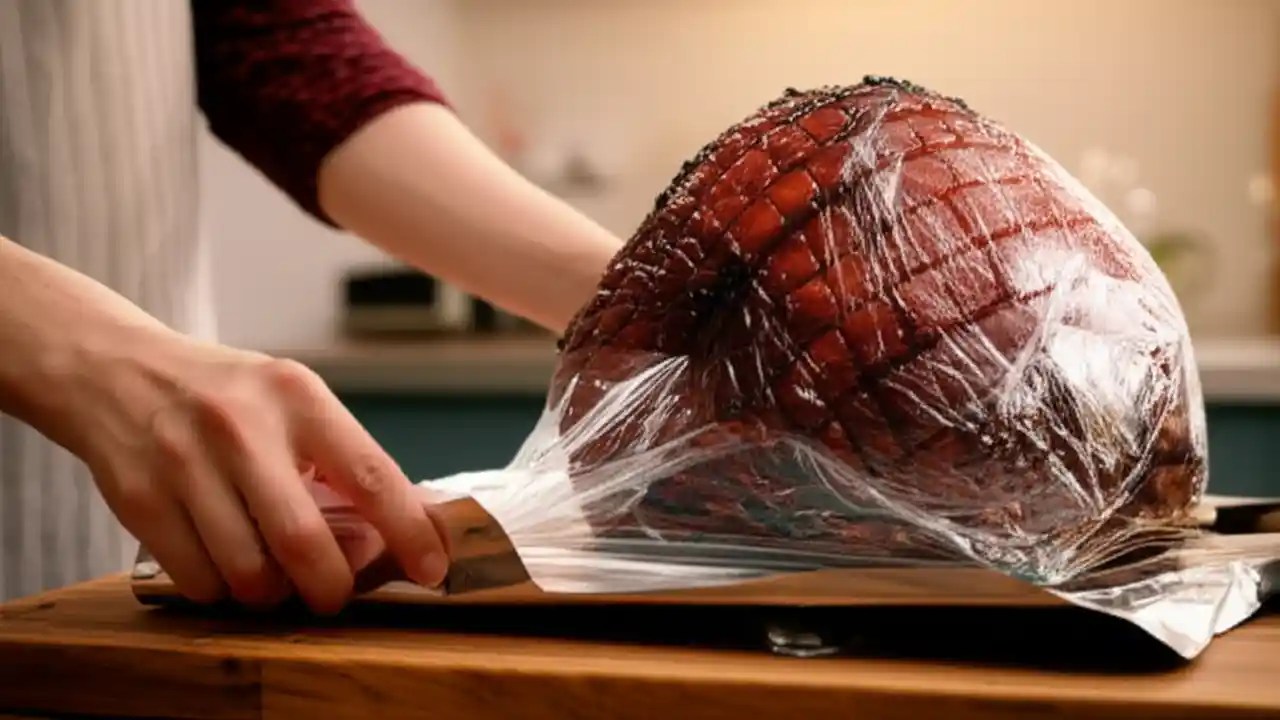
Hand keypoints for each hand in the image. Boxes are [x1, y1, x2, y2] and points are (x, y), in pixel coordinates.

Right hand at [57, 329, 447, 612]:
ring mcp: (186, 463)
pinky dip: (222, 591)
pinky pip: (199, 579)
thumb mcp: (290, 399)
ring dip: (272, 594)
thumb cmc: (225, 395)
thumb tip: (405, 526)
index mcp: (297, 398)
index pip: (370, 475)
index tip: (433, 568)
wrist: (116, 371)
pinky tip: (226, 568)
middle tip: (333, 595)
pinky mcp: (141, 499)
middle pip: (304, 541)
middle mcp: (243, 428)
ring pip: (248, 572)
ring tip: (275, 579)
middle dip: (330, 587)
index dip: (409, 531)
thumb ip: (339, 456)